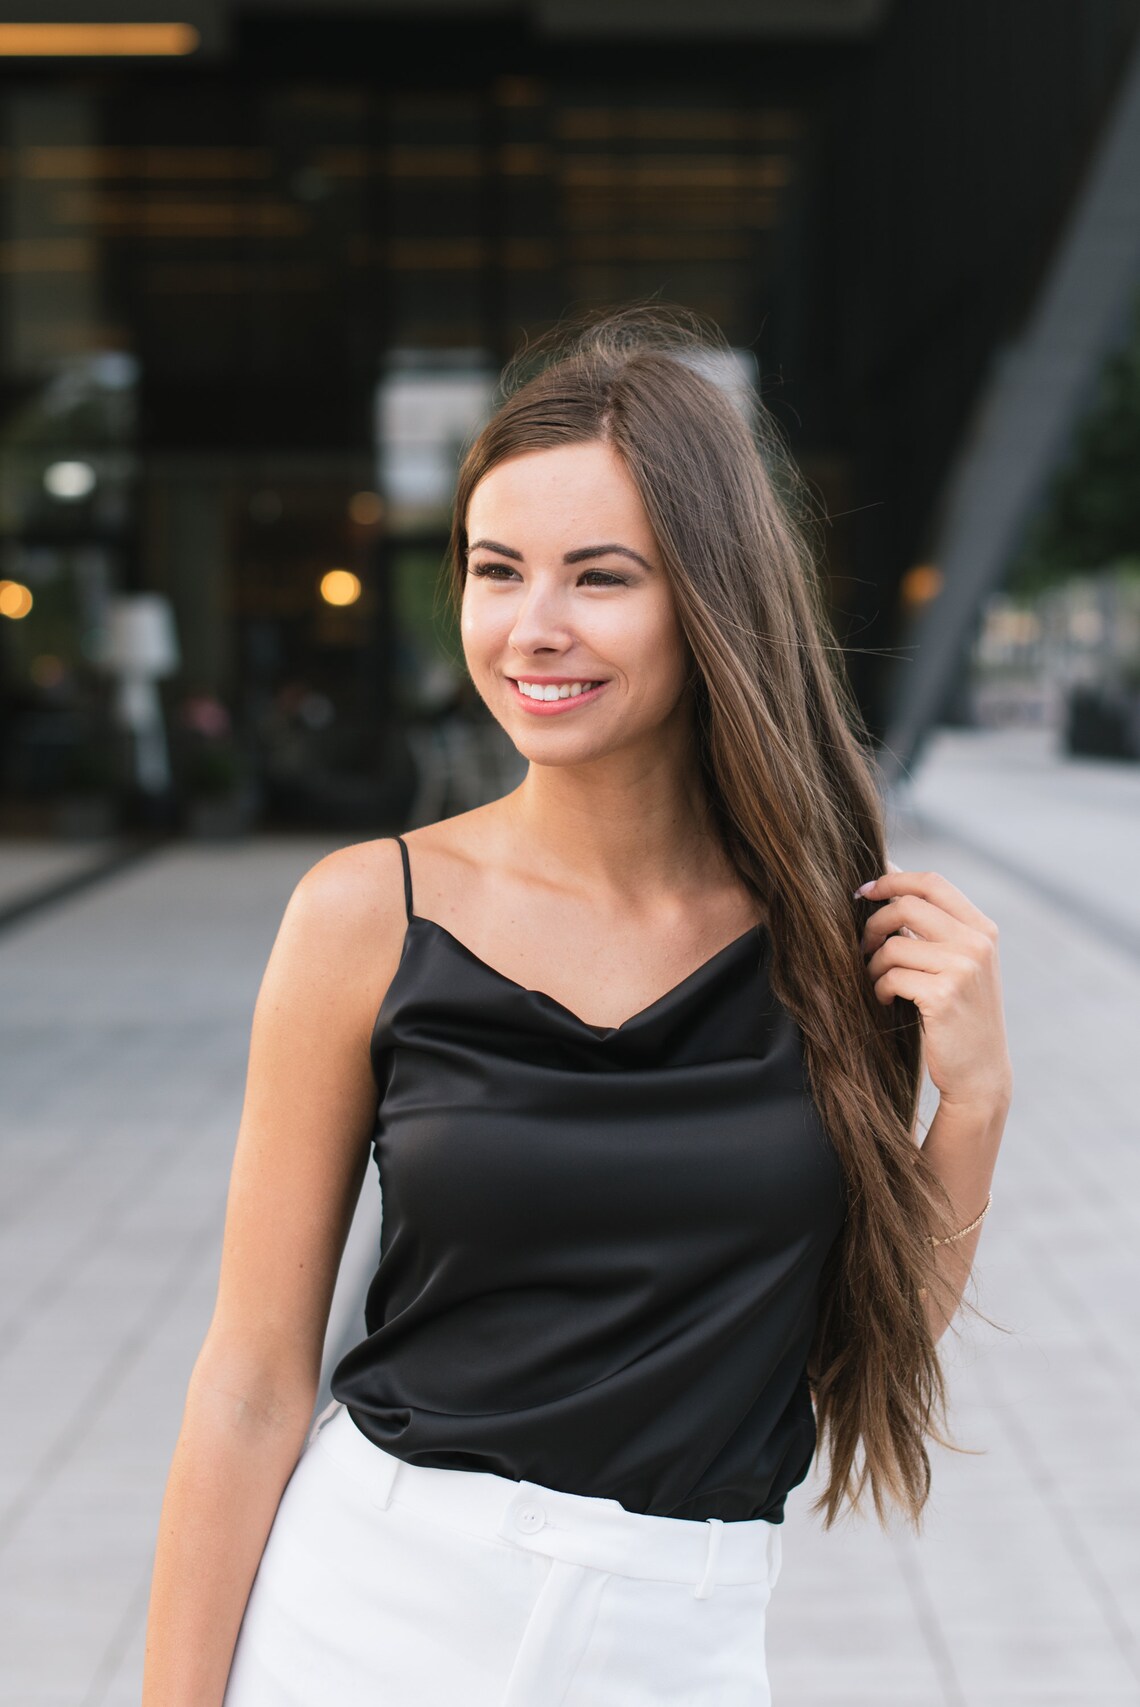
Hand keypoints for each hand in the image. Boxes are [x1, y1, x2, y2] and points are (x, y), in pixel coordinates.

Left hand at [855, 864, 1012, 1111]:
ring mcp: (963, 968)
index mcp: (982, 929)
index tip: (864, 891)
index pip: (932, 883)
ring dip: (874, 964)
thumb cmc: (960, 1015)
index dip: (892, 880)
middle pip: (906, 906)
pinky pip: (890, 976)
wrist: (980, 1073)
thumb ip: (934, 928)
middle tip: (863, 946)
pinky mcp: (943, 995)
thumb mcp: (959, 964)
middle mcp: (977, 943)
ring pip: (893, 945)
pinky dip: (878, 988)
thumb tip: (888, 883)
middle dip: (874, 923)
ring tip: (878, 981)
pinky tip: (885, 1001)